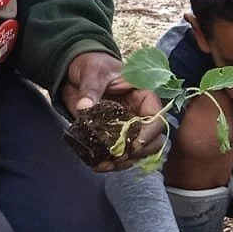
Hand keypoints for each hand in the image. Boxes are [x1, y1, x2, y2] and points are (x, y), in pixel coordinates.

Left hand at [62, 51, 163, 170]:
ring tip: (105, 165)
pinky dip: (110, 162)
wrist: (75, 72)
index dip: (149, 132)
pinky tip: (98, 165)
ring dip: (124, 162)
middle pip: (153, 140)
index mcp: (143, 95)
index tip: (134, 144)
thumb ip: (90, 88)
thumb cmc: (91, 65)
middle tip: (119, 158)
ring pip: (137, 151)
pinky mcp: (112, 136)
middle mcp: (139, 114)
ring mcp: (127, 127)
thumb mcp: (92, 72)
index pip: (156, 116)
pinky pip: (117, 153)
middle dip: (138, 152)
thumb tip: (84, 107)